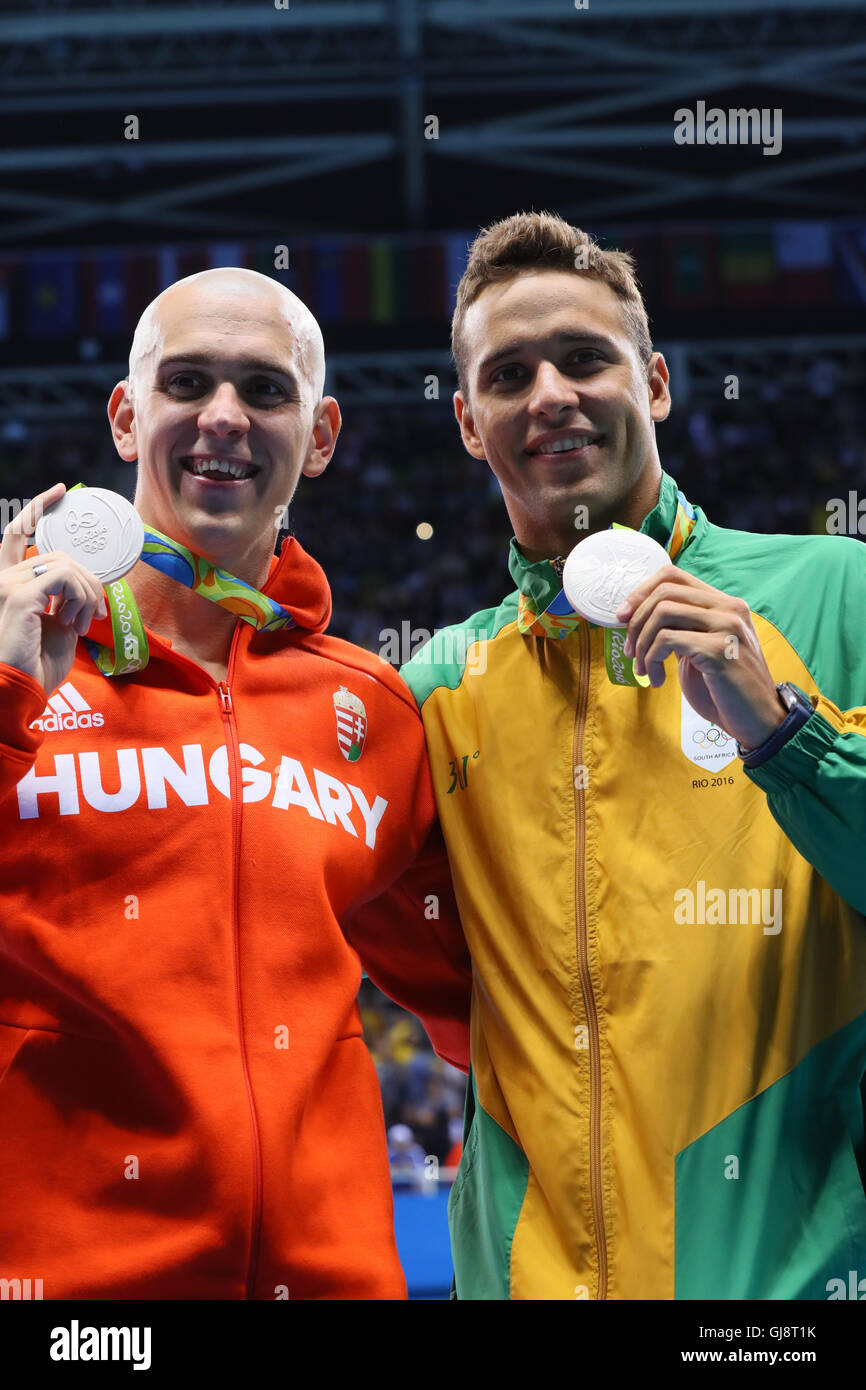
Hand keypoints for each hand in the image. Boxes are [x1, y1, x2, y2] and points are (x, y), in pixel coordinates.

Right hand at [0, 484, 107, 694]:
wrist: (22, 691)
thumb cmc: (37, 666)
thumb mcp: (59, 626)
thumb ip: (67, 600)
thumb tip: (90, 585)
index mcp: (10, 584)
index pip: (18, 534)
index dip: (37, 508)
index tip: (60, 491)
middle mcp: (3, 580)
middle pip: (57, 553)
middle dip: (88, 580)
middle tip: (96, 611)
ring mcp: (8, 586)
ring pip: (65, 563)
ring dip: (87, 593)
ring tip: (83, 622)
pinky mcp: (19, 596)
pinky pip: (65, 576)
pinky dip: (81, 596)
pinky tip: (75, 621)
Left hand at [615, 564, 786, 748]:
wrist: (759, 721)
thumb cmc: (726, 690)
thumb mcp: (700, 650)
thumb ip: (681, 629)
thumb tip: (637, 617)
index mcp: (724, 604)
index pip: (673, 576)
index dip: (640, 592)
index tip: (622, 617)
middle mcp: (729, 608)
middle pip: (664, 592)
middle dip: (636, 622)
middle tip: (630, 651)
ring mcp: (726, 626)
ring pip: (662, 612)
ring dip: (642, 644)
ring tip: (644, 670)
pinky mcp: (718, 649)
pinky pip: (667, 640)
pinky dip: (652, 660)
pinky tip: (658, 680)